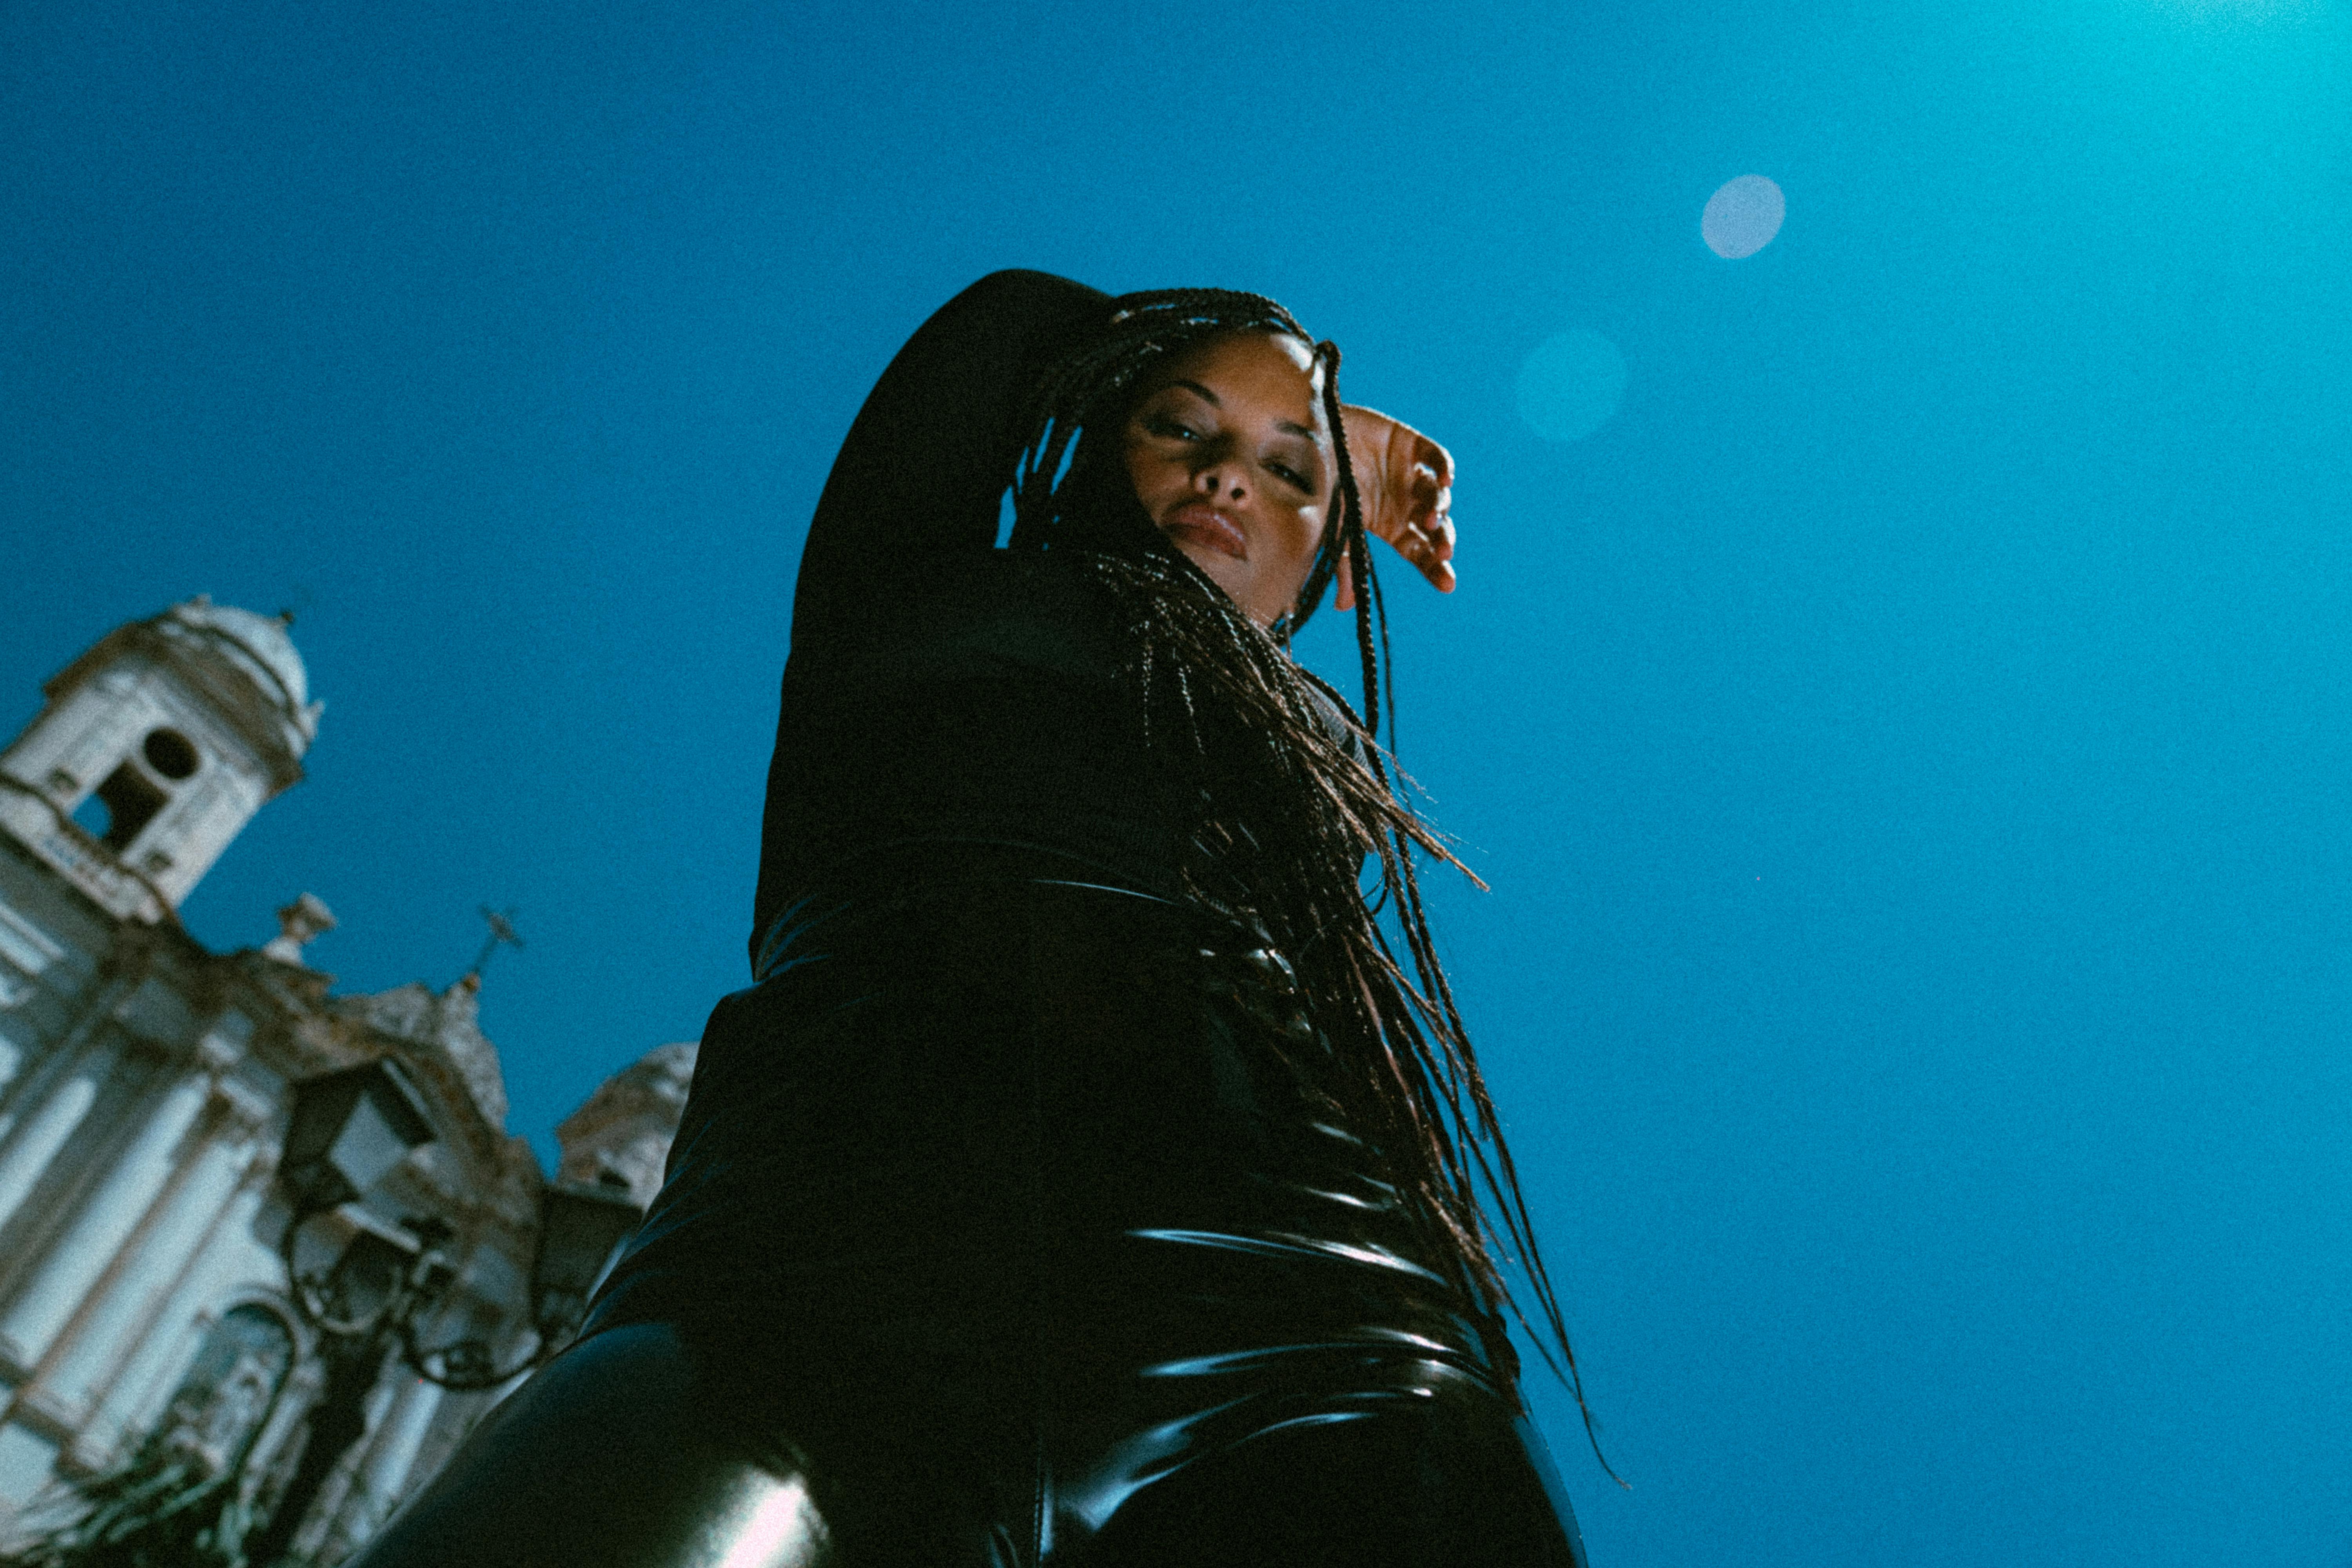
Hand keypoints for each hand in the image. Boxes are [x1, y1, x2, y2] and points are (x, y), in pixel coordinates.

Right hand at [1335, 405, 1454, 608]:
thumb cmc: (1316, 488)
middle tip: (1443, 552)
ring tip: (1431, 520)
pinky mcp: (1410, 445)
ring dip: (1440, 508)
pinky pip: (1436, 458)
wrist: (1304, 441)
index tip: (1447, 585)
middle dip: (1443, 541)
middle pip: (1435, 527)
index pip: (1419, 552)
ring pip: (1438, 495)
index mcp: (1391, 527)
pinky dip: (1444, 467)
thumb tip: (1344, 608)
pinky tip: (1446, 479)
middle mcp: (1405, 503)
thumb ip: (1344, 564)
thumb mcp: (1331, 530)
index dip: (1434, 569)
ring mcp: (1409, 474)